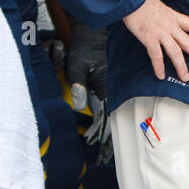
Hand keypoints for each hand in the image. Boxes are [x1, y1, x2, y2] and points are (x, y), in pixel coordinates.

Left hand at [66, 17, 110, 161]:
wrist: (92, 33)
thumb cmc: (83, 48)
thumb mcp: (77, 65)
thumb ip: (78, 85)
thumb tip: (79, 105)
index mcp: (104, 86)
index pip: (104, 113)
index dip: (102, 132)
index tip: (102, 149)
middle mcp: (110, 87)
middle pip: (110, 115)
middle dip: (107, 135)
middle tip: (105, 156)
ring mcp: (110, 84)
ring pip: (112, 108)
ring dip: (107, 127)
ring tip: (107, 147)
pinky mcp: (108, 81)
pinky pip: (110, 99)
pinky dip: (108, 112)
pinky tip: (106, 123)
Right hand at [121, 0, 188, 81]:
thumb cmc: (144, 2)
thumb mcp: (162, 7)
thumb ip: (168, 18)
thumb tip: (171, 27)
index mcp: (175, 17)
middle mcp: (171, 26)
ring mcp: (160, 33)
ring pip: (176, 52)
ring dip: (181, 66)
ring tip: (186, 78)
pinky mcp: (149, 38)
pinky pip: (156, 56)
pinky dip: (159, 67)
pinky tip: (161, 75)